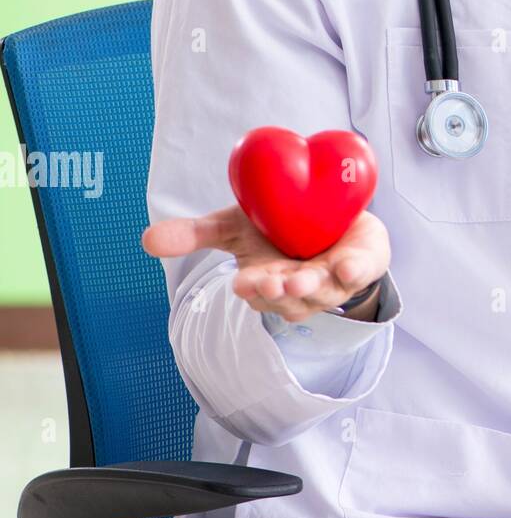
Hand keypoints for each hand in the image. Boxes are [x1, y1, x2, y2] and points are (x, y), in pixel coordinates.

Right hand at [141, 204, 389, 321]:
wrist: (334, 219)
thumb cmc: (279, 229)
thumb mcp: (234, 227)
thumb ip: (195, 234)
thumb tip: (145, 239)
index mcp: (267, 279)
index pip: (257, 291)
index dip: (252, 289)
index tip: (244, 282)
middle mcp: (298, 287)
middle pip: (288, 298)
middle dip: (279, 293)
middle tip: (273, 285)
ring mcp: (330, 280)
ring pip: (321, 291)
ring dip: (312, 288)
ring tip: (302, 281)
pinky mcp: (359, 265)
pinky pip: (359, 273)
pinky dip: (354, 271)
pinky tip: (348, 267)